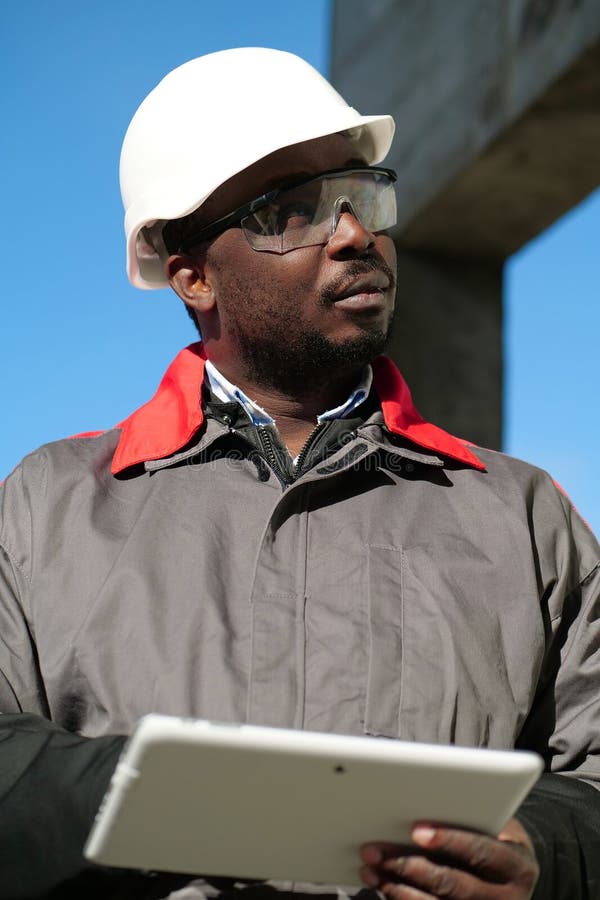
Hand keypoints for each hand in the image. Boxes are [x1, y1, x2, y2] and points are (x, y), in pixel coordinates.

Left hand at [360, 818, 538, 898]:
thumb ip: (470, 816)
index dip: (449, 840)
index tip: (417, 831)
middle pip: (452, 885)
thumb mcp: (497, 823)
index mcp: (517, 865)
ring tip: (371, 868)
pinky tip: (383, 885)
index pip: (481, 851)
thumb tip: (422, 798)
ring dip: (397, 887)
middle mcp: (507, 898)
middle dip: (409, 865)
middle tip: (375, 850)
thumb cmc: (496, 838)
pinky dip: (401, 899)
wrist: (513, 876)